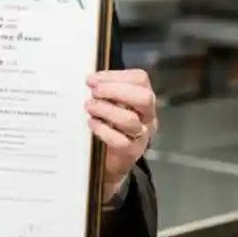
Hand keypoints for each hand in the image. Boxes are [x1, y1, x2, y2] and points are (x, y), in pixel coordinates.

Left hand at [85, 69, 156, 199]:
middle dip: (116, 90)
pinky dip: (103, 130)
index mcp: (143, 98)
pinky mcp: (131, 152)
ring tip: (89, 107)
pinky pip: (120, 141)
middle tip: (94, 92)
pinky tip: (92, 123)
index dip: (116, 76)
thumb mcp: (110, 103)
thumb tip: (91, 79)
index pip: (140, 79)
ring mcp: (142, 135)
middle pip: (144, 98)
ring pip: (130, 120)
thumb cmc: (109, 125)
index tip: (93, 79)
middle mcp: (147, 115)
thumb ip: (104, 89)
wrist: (109, 160)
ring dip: (106, 110)